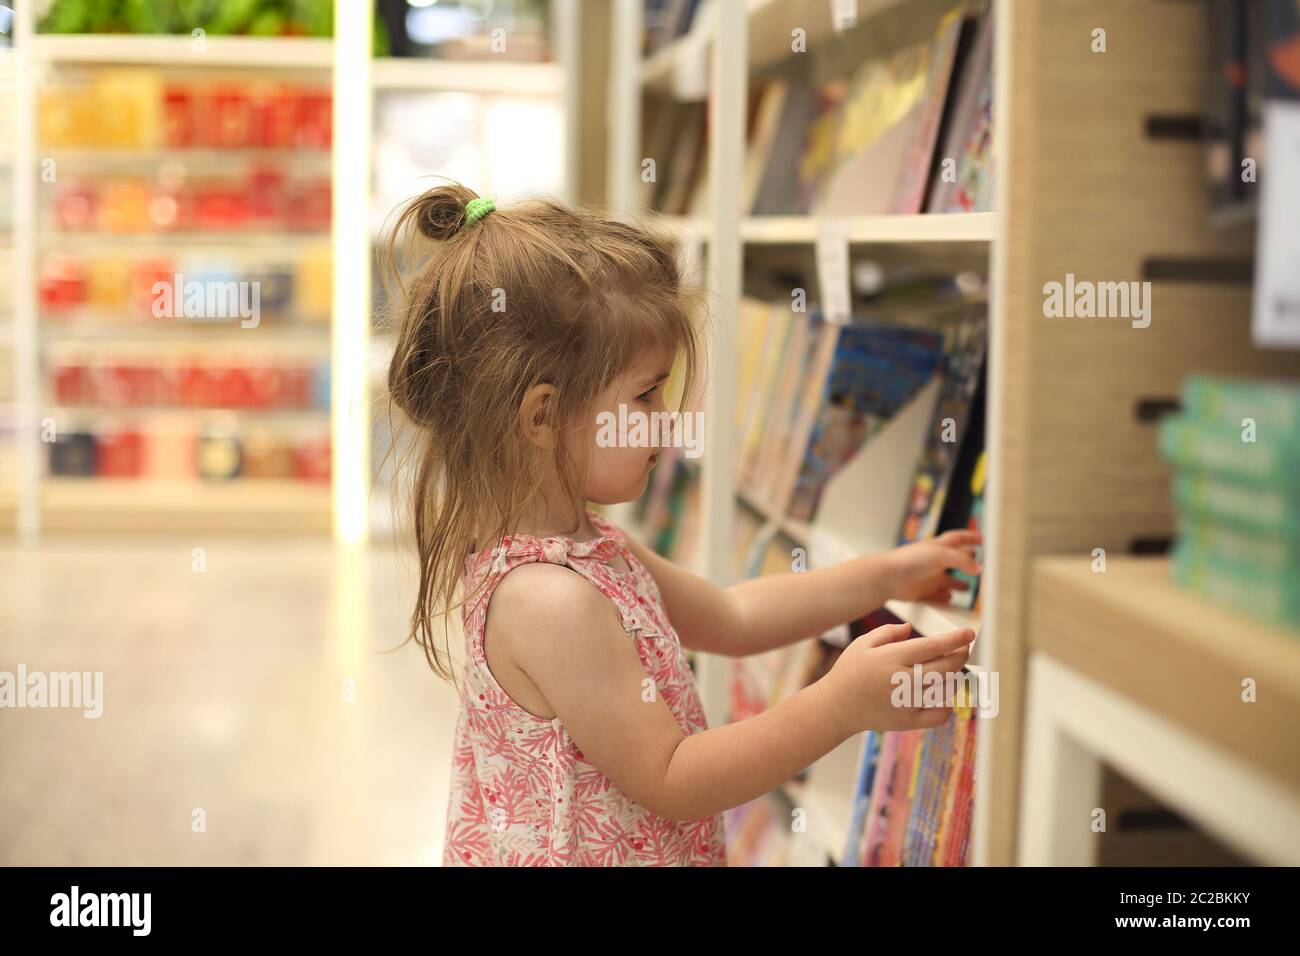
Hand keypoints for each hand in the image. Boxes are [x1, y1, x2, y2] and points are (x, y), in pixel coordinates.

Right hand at [818, 623, 973, 735]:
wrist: (836, 707)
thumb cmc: (849, 671)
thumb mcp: (862, 644)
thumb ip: (888, 632)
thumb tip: (911, 629)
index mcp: (892, 658)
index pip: (933, 647)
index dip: (955, 639)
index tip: (969, 634)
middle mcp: (902, 680)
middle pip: (945, 668)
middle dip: (961, 656)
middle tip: (963, 650)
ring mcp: (906, 703)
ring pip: (945, 690)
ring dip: (954, 678)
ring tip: (950, 670)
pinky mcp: (907, 721)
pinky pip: (938, 715)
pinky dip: (947, 705)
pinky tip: (942, 695)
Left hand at [886, 529, 982, 602]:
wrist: (888, 577)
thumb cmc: (911, 560)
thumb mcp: (942, 555)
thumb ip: (962, 560)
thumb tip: (979, 568)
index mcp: (937, 547)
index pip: (957, 538)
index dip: (970, 537)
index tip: (982, 538)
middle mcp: (933, 561)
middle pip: (953, 561)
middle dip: (966, 562)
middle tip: (979, 565)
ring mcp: (926, 576)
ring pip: (945, 580)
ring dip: (956, 583)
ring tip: (967, 588)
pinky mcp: (920, 591)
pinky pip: (934, 595)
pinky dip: (943, 597)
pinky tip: (949, 599)